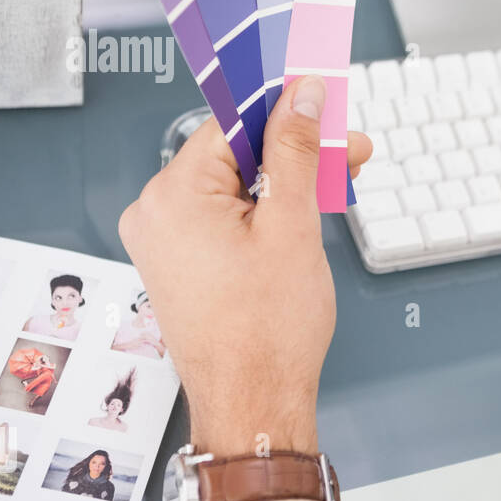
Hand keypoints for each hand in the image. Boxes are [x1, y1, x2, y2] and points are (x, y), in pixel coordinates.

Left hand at [118, 76, 372, 458]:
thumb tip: (301, 96)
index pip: (232, 125)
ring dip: (282, 185)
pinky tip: (300, 219)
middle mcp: (154, 214)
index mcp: (172, 196)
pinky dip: (262, 213)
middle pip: (232, 156)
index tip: (324, 106)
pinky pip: (222, 218)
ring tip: (331, 193)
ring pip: (232, 188)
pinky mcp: (178, 263)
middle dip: (292, 154)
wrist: (255, 404)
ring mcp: (163, 241)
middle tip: (346, 155)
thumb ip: (295, 151)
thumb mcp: (293, 226)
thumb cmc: (268, 334)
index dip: (286, 114)